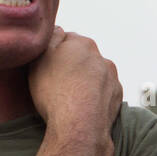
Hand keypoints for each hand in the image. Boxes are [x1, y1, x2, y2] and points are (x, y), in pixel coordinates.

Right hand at [28, 28, 121, 150]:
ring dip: (85, 80)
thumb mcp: (40, 59)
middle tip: (56, 82)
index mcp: (81, 44)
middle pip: (83, 56)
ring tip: (70, 96)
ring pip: (95, 73)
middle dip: (72, 65)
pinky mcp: (116, 95)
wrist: (78, 125)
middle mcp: (100, 57)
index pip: (66, 39)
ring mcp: (111, 77)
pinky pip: (104, 90)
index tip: (47, 64)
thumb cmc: (56, 93)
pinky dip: (95, 95)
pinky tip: (83, 105)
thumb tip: (58, 30)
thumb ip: (50, 39)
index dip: (55, 51)